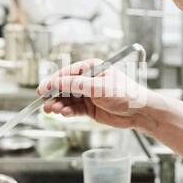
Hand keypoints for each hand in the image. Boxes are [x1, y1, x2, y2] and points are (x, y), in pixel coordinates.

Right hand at [37, 58, 161, 131]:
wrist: (139, 112)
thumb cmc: (125, 93)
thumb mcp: (98, 87)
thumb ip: (76, 85)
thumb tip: (56, 82)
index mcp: (91, 68)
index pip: (67, 73)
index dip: (54, 81)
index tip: (43, 89)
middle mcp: (87, 80)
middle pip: (64, 87)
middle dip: (54, 95)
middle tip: (44, 103)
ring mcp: (88, 95)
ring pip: (67, 99)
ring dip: (59, 105)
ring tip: (53, 110)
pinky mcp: (89, 108)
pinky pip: (74, 109)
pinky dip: (67, 112)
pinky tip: (64, 114)